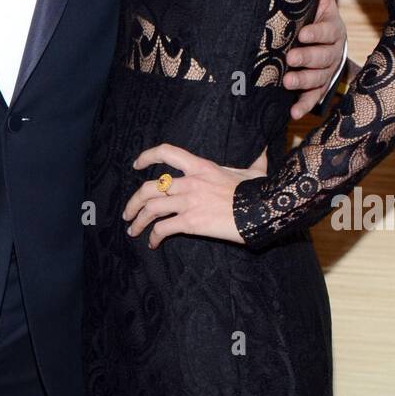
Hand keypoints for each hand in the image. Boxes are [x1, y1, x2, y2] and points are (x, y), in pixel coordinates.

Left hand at [123, 142, 268, 248]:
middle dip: (133, 201)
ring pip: (151, 209)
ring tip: (133, 230)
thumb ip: (255, 162)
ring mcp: (188, 202)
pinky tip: (153, 243)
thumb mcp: (254, 172)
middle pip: (148, 187)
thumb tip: (266, 151)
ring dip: (138, 221)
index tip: (136, 165)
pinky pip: (163, 229)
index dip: (147, 157)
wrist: (263, 210)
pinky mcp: (191, 222)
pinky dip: (154, 237)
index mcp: (200, 166)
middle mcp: (189, 182)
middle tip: (128, 212)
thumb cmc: (259, 191)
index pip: (166, 153)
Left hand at [284, 0, 345, 118]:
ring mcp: (326, 72)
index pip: (327, 32)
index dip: (316, 34)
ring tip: (286, 83)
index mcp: (332, 29)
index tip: (302, 34)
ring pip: (319, 79)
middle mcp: (332, 52)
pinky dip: (304, 106)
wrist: (327, 44)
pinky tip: (293, 113)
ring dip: (303, 83)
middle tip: (290, 60)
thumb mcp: (321, 0)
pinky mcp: (319, 88)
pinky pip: (314, 99)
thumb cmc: (318, 18)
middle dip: (307, 59)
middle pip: (323, 58)